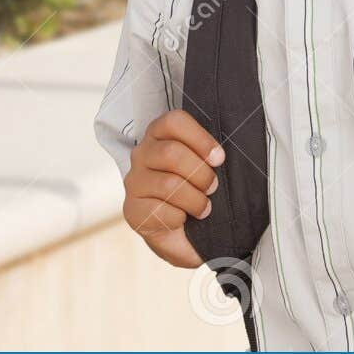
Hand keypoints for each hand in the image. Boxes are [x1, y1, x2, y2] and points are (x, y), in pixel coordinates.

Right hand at [122, 109, 223, 268]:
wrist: (186, 232)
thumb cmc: (198, 190)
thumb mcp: (208, 167)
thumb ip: (211, 154)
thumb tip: (223, 156)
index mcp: (161, 134)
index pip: (174, 121)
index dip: (200, 139)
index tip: (219, 158)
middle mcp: (142, 154)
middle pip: (171, 153)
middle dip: (201, 173)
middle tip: (212, 187)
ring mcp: (134, 181)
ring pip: (168, 184)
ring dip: (195, 199)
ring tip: (204, 207)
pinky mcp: (131, 209)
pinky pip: (158, 210)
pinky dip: (179, 217)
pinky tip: (183, 218)